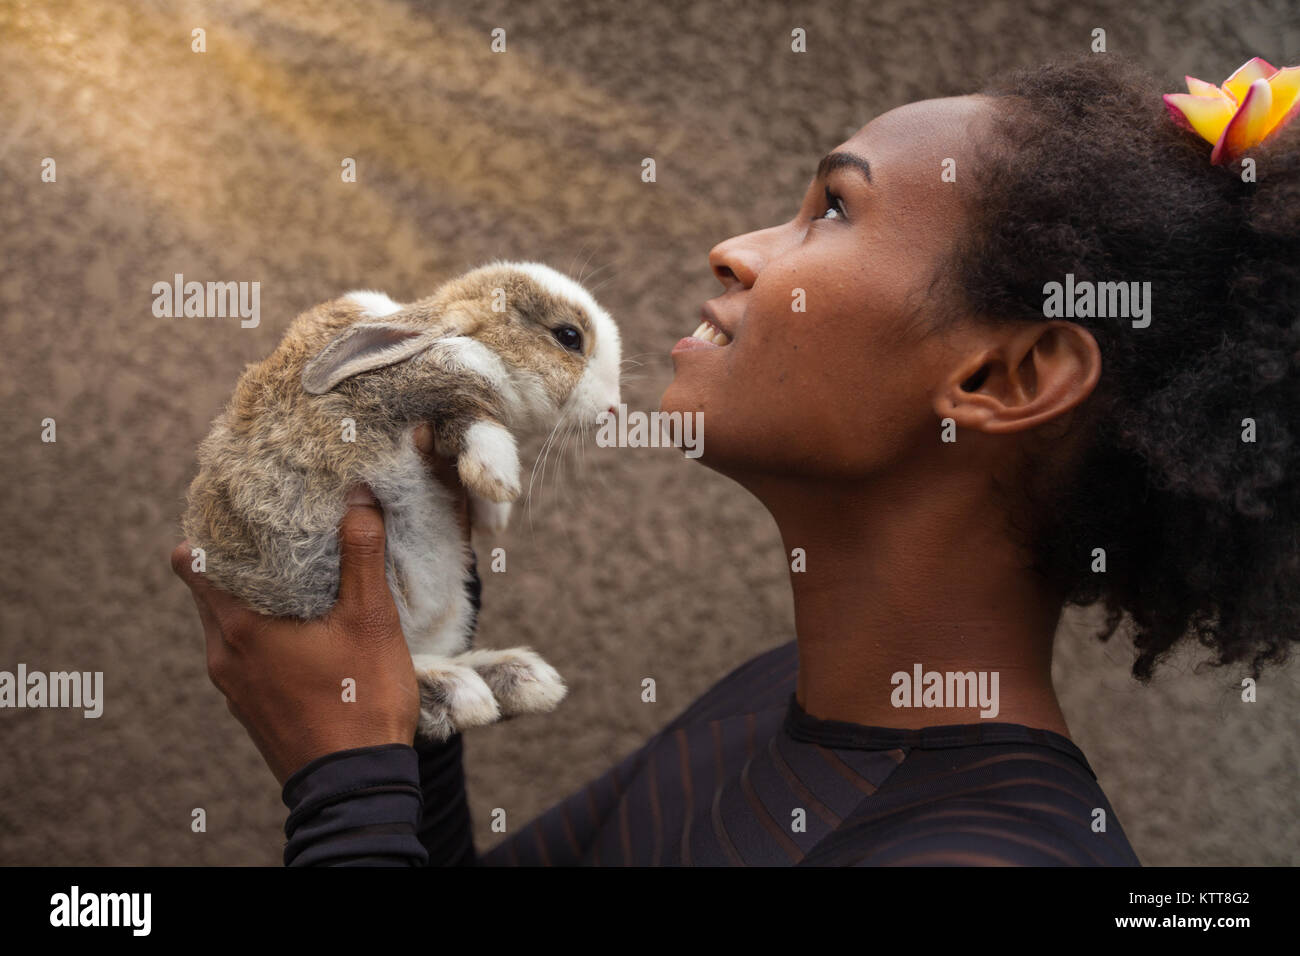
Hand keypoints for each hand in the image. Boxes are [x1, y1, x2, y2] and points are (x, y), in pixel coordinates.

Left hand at [172, 426, 471, 785]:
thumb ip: (360, 555)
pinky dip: (260, 634)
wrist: (355, 786)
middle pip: (210, 592)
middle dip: (237, 563)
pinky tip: (302, 630)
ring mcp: (234, 687)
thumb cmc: (360, 701)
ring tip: (293, 578)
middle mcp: (224, 656)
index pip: (194, 566)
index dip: (208, 534)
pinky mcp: (251, 708)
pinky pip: (242, 655)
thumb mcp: (371, 620)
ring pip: (226, 626)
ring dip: (251, 600)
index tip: (234, 512)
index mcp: (240, 628)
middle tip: (274, 534)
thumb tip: (357, 497)